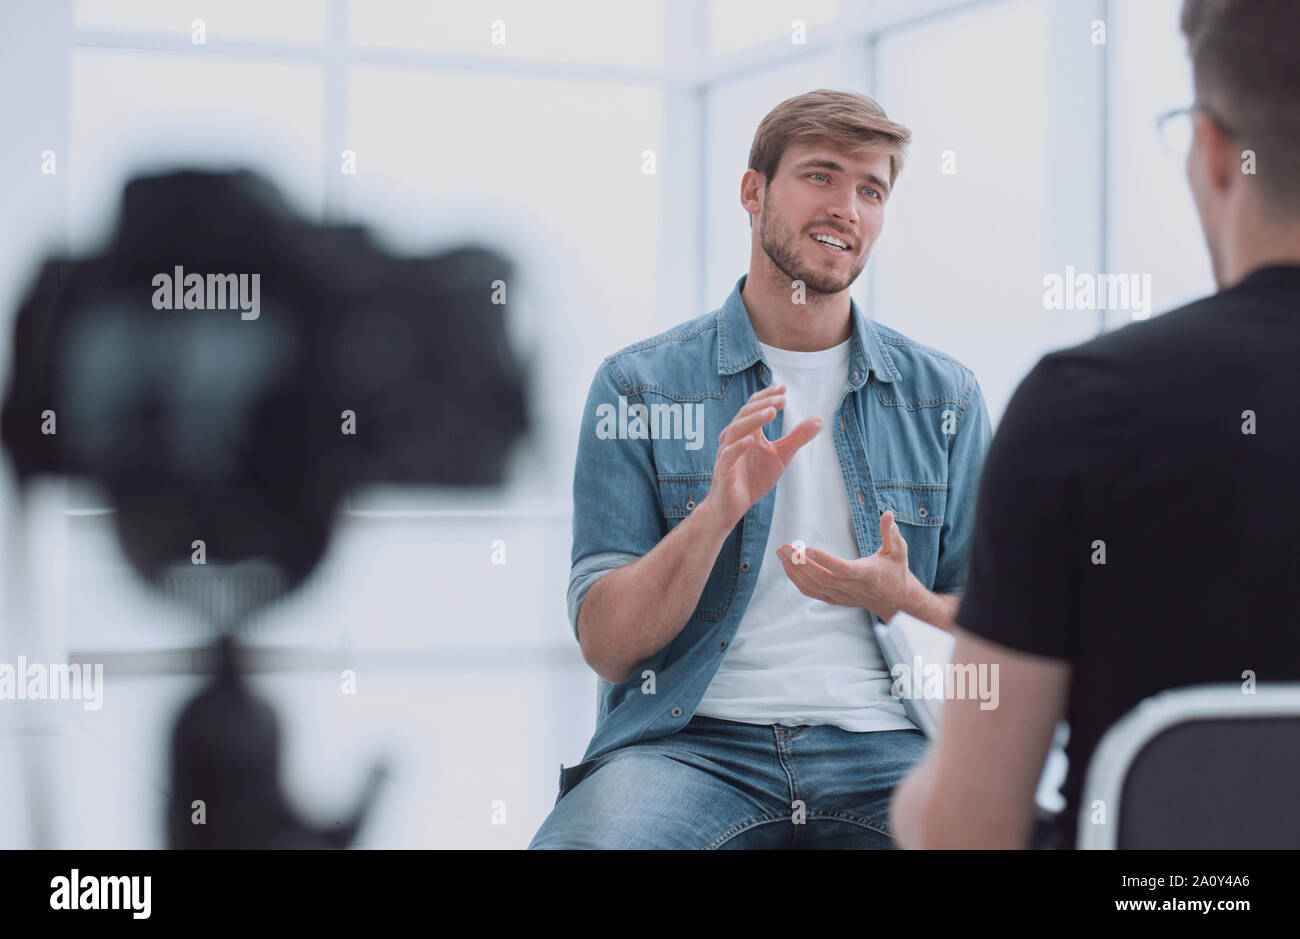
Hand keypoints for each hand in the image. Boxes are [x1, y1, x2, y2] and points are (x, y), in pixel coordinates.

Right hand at [698, 384, 822, 530]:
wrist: (731, 507)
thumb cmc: (753, 478)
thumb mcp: (781, 455)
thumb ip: (797, 437)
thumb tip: (819, 419)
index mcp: (747, 431)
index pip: (754, 407)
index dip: (767, 396)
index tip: (784, 388)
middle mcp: (734, 438)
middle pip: (745, 414)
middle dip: (763, 404)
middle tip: (782, 398)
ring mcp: (727, 453)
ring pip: (736, 430)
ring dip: (754, 420)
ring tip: (771, 412)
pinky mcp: (723, 471)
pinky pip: (729, 455)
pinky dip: (739, 446)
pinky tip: (752, 439)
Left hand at [775, 510, 917, 621]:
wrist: (895, 600)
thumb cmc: (895, 571)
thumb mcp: (898, 550)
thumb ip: (891, 533)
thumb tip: (887, 513)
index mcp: (866, 575)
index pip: (843, 569)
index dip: (824, 560)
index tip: (807, 548)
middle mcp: (852, 588)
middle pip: (821, 578)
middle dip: (800, 563)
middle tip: (785, 548)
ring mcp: (841, 595)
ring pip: (813, 586)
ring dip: (794, 570)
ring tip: (782, 554)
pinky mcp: (834, 599)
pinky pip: (812, 592)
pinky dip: (797, 580)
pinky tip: (788, 566)